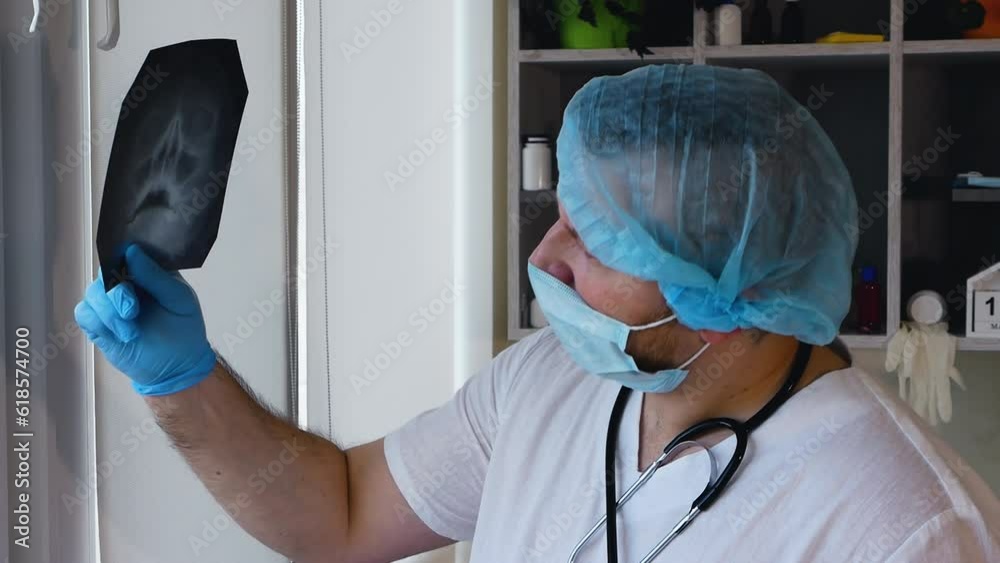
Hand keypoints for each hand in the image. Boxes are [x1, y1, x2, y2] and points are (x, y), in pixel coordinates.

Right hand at [74, 244, 216, 395]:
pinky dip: (98, 322)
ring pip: (92, 294)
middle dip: (116, 293)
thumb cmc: (183, 329)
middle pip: (105, 273)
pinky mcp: (99, 323)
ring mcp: (110, 303)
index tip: (127, 273)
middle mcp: (125, 283)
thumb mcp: (179, 300)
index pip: (126, 253)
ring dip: (109, 312)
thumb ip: (156, 276)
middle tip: (131, 312)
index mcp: (147, 271)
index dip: (121, 258)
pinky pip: (84, 314)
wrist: (176, 366)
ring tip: (130, 332)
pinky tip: (118, 334)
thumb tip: (131, 252)